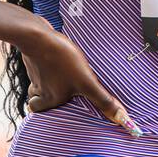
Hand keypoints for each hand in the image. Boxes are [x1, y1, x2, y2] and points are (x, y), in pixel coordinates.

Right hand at [19, 18, 141, 136]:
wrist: (38, 36)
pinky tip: (58, 58)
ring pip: (38, 81)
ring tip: (62, 75)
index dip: (43, 109)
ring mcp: (34, 71)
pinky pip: (40, 64)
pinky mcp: (35, 55)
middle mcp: (39, 87)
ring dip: (47, 79)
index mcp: (49, 98)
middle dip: (46, 96)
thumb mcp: (86, 82)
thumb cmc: (61, 59)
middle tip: (61, 93)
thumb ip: (102, 101)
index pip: (37, 110)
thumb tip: (122, 120)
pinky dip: (47, 63)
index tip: (55, 109)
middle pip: (36, 97)